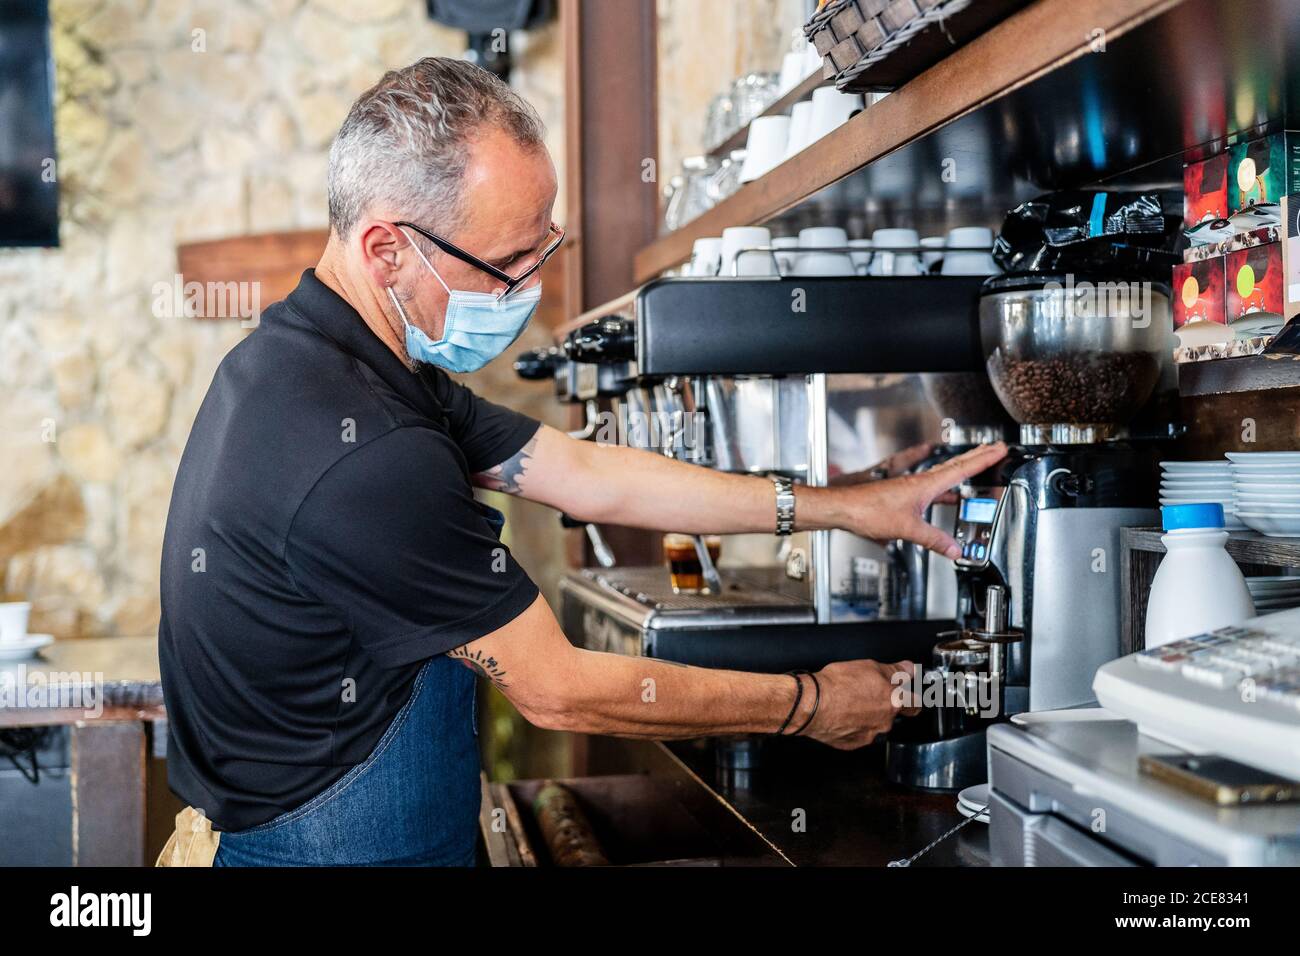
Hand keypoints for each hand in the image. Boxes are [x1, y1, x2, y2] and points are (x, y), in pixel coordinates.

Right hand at [800, 659, 916, 748]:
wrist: (812, 704)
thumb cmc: (837, 685)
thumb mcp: (869, 666)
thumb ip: (894, 670)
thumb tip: (908, 669)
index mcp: (894, 701)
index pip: (916, 703)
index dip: (914, 698)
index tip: (910, 694)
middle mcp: (885, 721)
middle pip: (894, 715)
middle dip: (886, 706)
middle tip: (871, 694)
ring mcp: (870, 734)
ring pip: (875, 725)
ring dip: (868, 716)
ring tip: (851, 702)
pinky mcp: (853, 743)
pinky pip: (858, 734)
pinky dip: (853, 725)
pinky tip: (842, 714)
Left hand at [835, 442, 1006, 558]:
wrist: (844, 508)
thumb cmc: (868, 511)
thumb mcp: (907, 529)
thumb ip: (933, 540)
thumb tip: (953, 549)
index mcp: (925, 485)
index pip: (962, 469)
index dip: (983, 459)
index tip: (999, 448)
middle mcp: (920, 482)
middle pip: (955, 467)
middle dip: (976, 458)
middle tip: (994, 449)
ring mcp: (911, 489)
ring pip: (943, 478)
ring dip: (961, 473)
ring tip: (977, 469)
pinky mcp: (903, 497)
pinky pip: (931, 491)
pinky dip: (944, 491)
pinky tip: (946, 498)